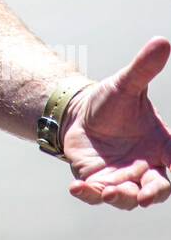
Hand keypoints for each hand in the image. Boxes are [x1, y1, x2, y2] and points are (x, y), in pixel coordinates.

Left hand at [60, 37, 170, 208]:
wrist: (79, 114)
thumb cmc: (111, 102)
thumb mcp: (126, 84)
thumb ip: (144, 68)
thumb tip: (161, 41)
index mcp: (160, 146)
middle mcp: (145, 166)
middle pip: (158, 189)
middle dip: (154, 195)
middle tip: (145, 197)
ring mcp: (121, 177)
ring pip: (128, 197)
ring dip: (121, 198)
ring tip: (109, 192)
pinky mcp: (96, 180)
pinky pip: (95, 194)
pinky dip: (88, 195)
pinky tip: (77, 188)